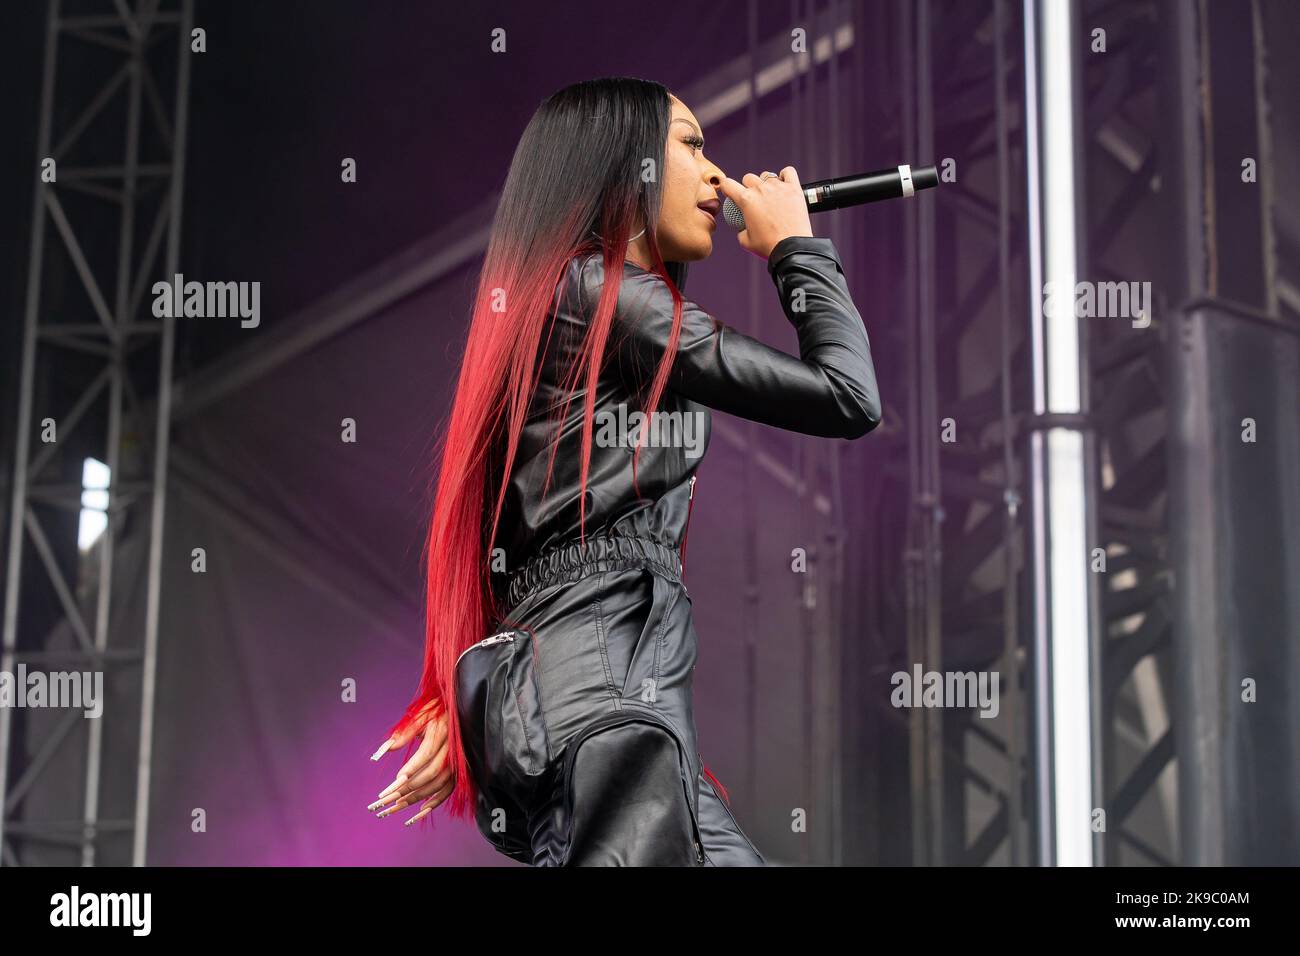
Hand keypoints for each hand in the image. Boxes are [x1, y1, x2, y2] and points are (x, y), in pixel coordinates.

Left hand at [368, 698, 454, 825]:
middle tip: (386, 799)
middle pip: (431, 773)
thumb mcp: (419, 715)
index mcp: (441, 733)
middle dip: (408, 788)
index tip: (395, 781)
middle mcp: (452, 749)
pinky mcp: (459, 769)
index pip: (426, 754)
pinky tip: (420, 809)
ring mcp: (457, 761)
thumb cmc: (435, 710)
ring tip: (396, 806)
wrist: (457, 709)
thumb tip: (387, 749)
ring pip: (439, 784)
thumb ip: (404, 732)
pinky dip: (436, 801)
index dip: (411, 768)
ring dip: (417, 797)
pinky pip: (449, 789)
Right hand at [718, 166, 813, 259]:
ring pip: (766, 175)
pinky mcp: (794, 188)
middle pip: (748, 178)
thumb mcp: (745, 241)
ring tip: (770, 195)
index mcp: (746, 200)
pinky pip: (788, 172)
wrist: (792, 248)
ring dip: (765, 183)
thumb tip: (742, 225)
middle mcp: (761, 189)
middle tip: (754, 200)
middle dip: (748, 187)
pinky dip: (785, 176)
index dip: (726, 187)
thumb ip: (740, 228)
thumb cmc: (769, 246)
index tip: (729, 191)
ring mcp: (778, 187)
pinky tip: (784, 185)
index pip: (728, 184)